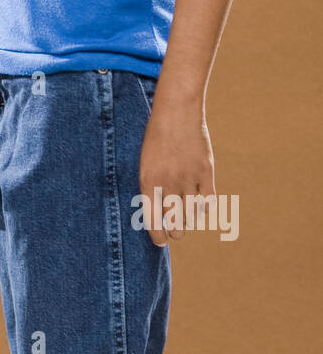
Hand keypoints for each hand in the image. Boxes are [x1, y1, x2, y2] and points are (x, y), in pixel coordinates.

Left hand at [138, 101, 214, 246]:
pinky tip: (198, 204)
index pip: (153, 218)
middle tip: (175, 231)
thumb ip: (152, 186)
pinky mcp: (206, 171)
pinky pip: (207, 201)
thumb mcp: (146, 162)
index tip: (161, 242)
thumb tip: (159, 213)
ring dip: (188, 220)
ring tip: (185, 219)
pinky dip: (203, 207)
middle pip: (174, 221)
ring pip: (191, 214)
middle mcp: (168, 182)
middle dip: (175, 231)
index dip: (157, 235)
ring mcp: (189, 177)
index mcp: (148, 180)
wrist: (176, 111)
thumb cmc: (156, 137)